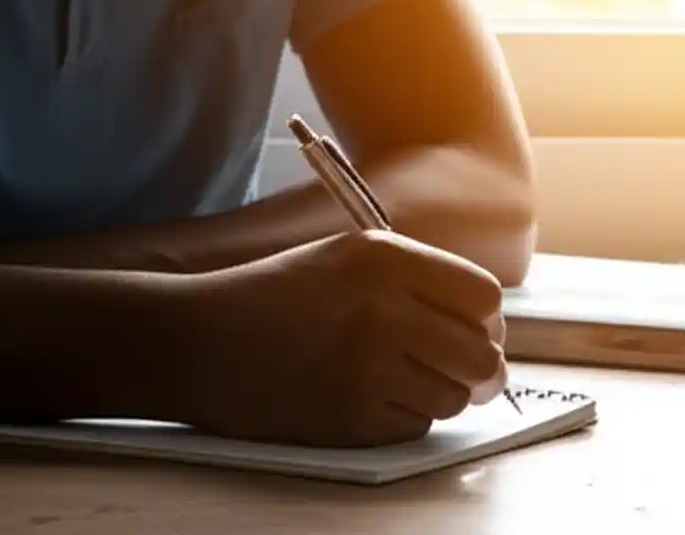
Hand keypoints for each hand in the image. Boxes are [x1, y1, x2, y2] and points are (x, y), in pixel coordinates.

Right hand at [167, 230, 507, 446]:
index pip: (484, 297)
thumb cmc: (276, 296)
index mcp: (387, 259)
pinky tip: (366, 398)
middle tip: (464, 372)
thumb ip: (418, 281)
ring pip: (453, 397)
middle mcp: (386, 310)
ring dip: (437, 394)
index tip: (476, 332)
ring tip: (398, 380)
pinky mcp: (351, 417)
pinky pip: (415, 426)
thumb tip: (486, 327)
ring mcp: (369, 367)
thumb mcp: (349, 257)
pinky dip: (402, 419)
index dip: (486, 321)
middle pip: (481, 356)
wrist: (198, 340)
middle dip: (479, 369)